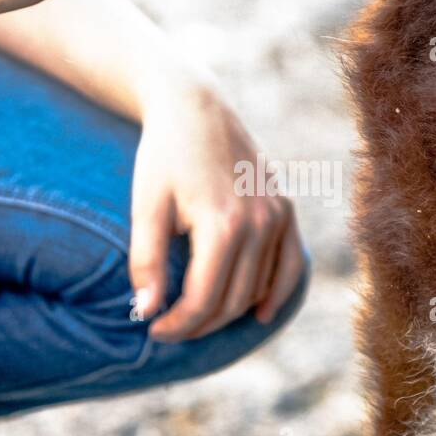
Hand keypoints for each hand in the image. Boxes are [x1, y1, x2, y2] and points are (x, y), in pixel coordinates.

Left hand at [128, 81, 305, 341]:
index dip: (177, 324)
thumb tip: (145, 313)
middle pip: (232, 301)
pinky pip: (289, 265)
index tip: (152, 330)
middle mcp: (260, 223)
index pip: (203, 299)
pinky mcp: (286, 208)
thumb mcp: (146, 206)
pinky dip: (277, 293)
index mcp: (223, 224)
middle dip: (199, 324)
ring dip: (229, 312)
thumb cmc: (164, 154)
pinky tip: (260, 314)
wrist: (196, 106)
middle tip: (168, 328)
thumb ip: (146, 262)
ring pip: (258, 288)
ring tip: (197, 318)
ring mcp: (278, 216)